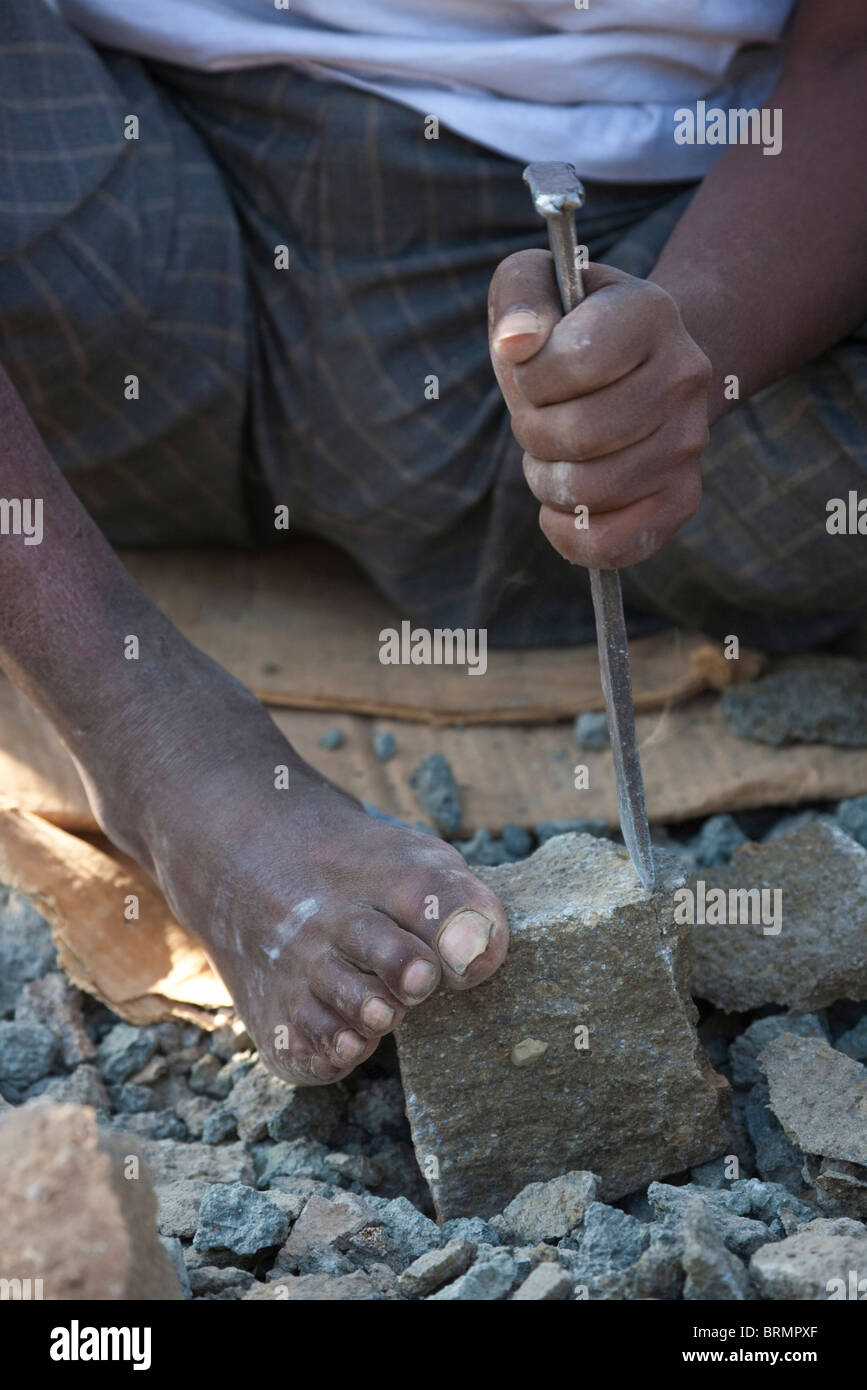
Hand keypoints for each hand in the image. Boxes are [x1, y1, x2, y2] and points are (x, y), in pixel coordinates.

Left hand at [488, 250, 710, 568]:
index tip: (534, 369)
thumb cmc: (571, 327)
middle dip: (533, 431)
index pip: (572, 359)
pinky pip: (614, 544)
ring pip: (589, 491)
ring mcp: (690, 443)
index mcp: (651, 313)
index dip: (530, 376)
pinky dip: (570, 535)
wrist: (640, 363)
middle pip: (578, 434)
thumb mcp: (538, 284)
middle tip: (539, 418)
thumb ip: (519, 295)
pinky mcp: (683, 499)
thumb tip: (516, 344)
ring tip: (554, 455)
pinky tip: (562, 509)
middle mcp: (685, 376)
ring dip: (546, 480)